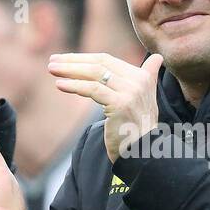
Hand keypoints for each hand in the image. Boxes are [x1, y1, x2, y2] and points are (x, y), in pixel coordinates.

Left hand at [48, 51, 163, 163]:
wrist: (143, 151)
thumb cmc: (137, 127)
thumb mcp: (145, 98)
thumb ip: (148, 76)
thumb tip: (157, 58)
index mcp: (142, 76)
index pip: (107, 60)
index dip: (83, 58)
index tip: (63, 58)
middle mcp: (139, 81)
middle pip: (100, 64)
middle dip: (73, 61)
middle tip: (53, 61)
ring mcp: (130, 92)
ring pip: (95, 74)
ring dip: (70, 70)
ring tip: (52, 69)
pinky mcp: (121, 104)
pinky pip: (93, 90)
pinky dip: (75, 85)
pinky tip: (60, 85)